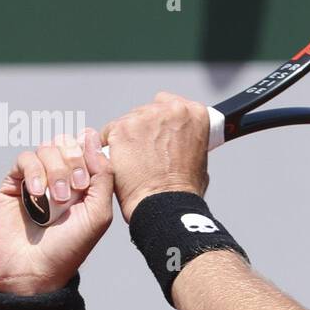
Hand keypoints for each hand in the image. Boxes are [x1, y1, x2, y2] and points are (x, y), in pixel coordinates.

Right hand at [0, 129, 113, 294]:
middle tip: (75, 189)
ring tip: (57, 199)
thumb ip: (103, 176)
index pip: (88, 147)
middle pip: (67, 143)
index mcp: (86, 183)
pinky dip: (34, 173)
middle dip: (73, 161)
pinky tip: (37, 195)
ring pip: (46, 148)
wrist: (33, 270)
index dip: (89, 152)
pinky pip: (24, 160)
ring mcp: (38, 178)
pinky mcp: (14, 183)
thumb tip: (91, 137)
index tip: (88, 177)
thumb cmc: (69, 247)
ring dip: (55, 170)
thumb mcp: (98, 213)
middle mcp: (62, 177)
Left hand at [102, 91, 211, 222]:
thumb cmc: (183, 190)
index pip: (171, 104)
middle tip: (146, 153)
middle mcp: (171, 109)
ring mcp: (144, 117)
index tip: (160, 133)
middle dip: (145, 129)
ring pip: (128, 120)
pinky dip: (112, 147)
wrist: (164, 205)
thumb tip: (178, 143)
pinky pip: (110, 132)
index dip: (162, 121)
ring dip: (128, 137)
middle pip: (148, 110)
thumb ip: (187, 141)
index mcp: (194, 114)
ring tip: (134, 162)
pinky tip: (120, 163)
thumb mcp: (200, 159)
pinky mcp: (121, 128)